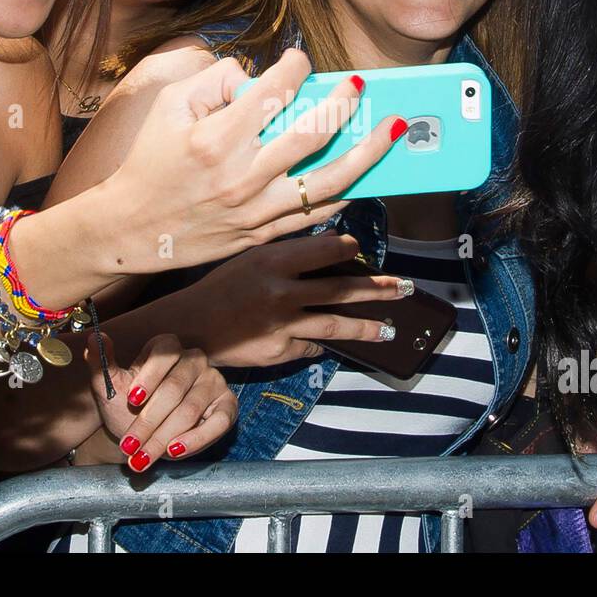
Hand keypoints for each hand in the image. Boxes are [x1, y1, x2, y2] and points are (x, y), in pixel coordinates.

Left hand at [87, 332, 237, 472]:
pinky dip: (196, 440)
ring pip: (190, 409)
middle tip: (129, 445)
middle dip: (149, 421)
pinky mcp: (227, 406)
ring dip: (164, 437)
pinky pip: (218, 423)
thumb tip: (94, 338)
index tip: (132, 399)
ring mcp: (213, 382)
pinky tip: (174, 451)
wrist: (142, 434)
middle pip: (174, 388)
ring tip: (142, 457)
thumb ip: (101, 363)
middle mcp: (195, 360)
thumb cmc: (127, 406)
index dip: (149, 376)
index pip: (164, 353)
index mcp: (168, 348)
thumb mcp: (110, 387)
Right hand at [105, 48, 405, 273]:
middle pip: (314, 132)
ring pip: (329, 178)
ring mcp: (256, 208)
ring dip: (369, 151)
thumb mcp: (168, 107)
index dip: (295, 66)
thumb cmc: (149, 162)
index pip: (274, 91)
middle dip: (346, 101)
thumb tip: (258, 74)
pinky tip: (362, 173)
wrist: (131, 228)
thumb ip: (214, 80)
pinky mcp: (262, 233)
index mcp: (216, 137)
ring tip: (392, 129)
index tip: (302, 59)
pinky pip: (316, 213)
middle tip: (362, 85)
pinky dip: (344, 192)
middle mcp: (241, 174)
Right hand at [181, 231, 409, 366]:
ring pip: (336, 325)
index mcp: (273, 262)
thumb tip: (332, 245)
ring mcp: (282, 325)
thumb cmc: (222, 286)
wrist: (191, 327)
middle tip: (405, 288)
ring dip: (367, 326)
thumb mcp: (251, 258)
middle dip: (378, 289)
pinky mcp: (279, 351)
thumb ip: (288, 254)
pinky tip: (338, 342)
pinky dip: (323, 342)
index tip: (361, 250)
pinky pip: (311, 346)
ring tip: (390, 329)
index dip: (348, 249)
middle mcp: (281, 293)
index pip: (325, 251)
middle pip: (341, 290)